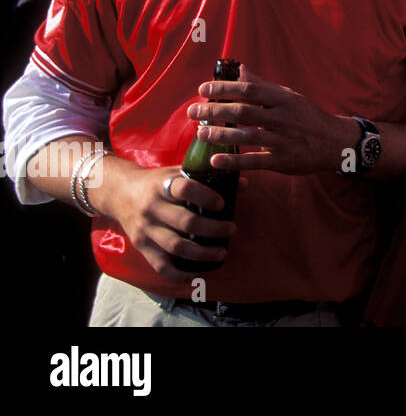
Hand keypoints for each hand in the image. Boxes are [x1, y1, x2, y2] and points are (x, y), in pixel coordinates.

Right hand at [96, 163, 236, 281]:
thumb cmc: (157, 182)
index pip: (185, 189)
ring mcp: (145, 229)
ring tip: (222, 253)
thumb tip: (244, 184)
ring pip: (176, 246)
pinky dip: (180, 273)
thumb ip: (207, 178)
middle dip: (213, 228)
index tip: (222, 204)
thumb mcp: (177, 173)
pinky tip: (197, 273)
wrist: (119, 194)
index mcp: (162, 185)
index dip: (206, 196)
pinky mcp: (141, 246)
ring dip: (202, 253)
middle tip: (232, 229)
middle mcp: (151, 208)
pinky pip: (161, 265)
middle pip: (185, 222)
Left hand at [187, 65, 355, 174]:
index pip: (249, 90)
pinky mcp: (282, 161)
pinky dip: (234, 161)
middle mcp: (282, 118)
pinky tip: (216, 161)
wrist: (335, 142)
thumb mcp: (289, 96)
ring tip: (200, 133)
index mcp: (282, 99)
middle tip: (192, 111)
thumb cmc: (308, 117)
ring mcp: (282, 140)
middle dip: (215, 110)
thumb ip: (263, 85)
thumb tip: (240, 68)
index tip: (203, 89)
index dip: (225, 88)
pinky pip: (254, 162)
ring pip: (246, 136)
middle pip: (243, 112)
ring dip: (220, 135)